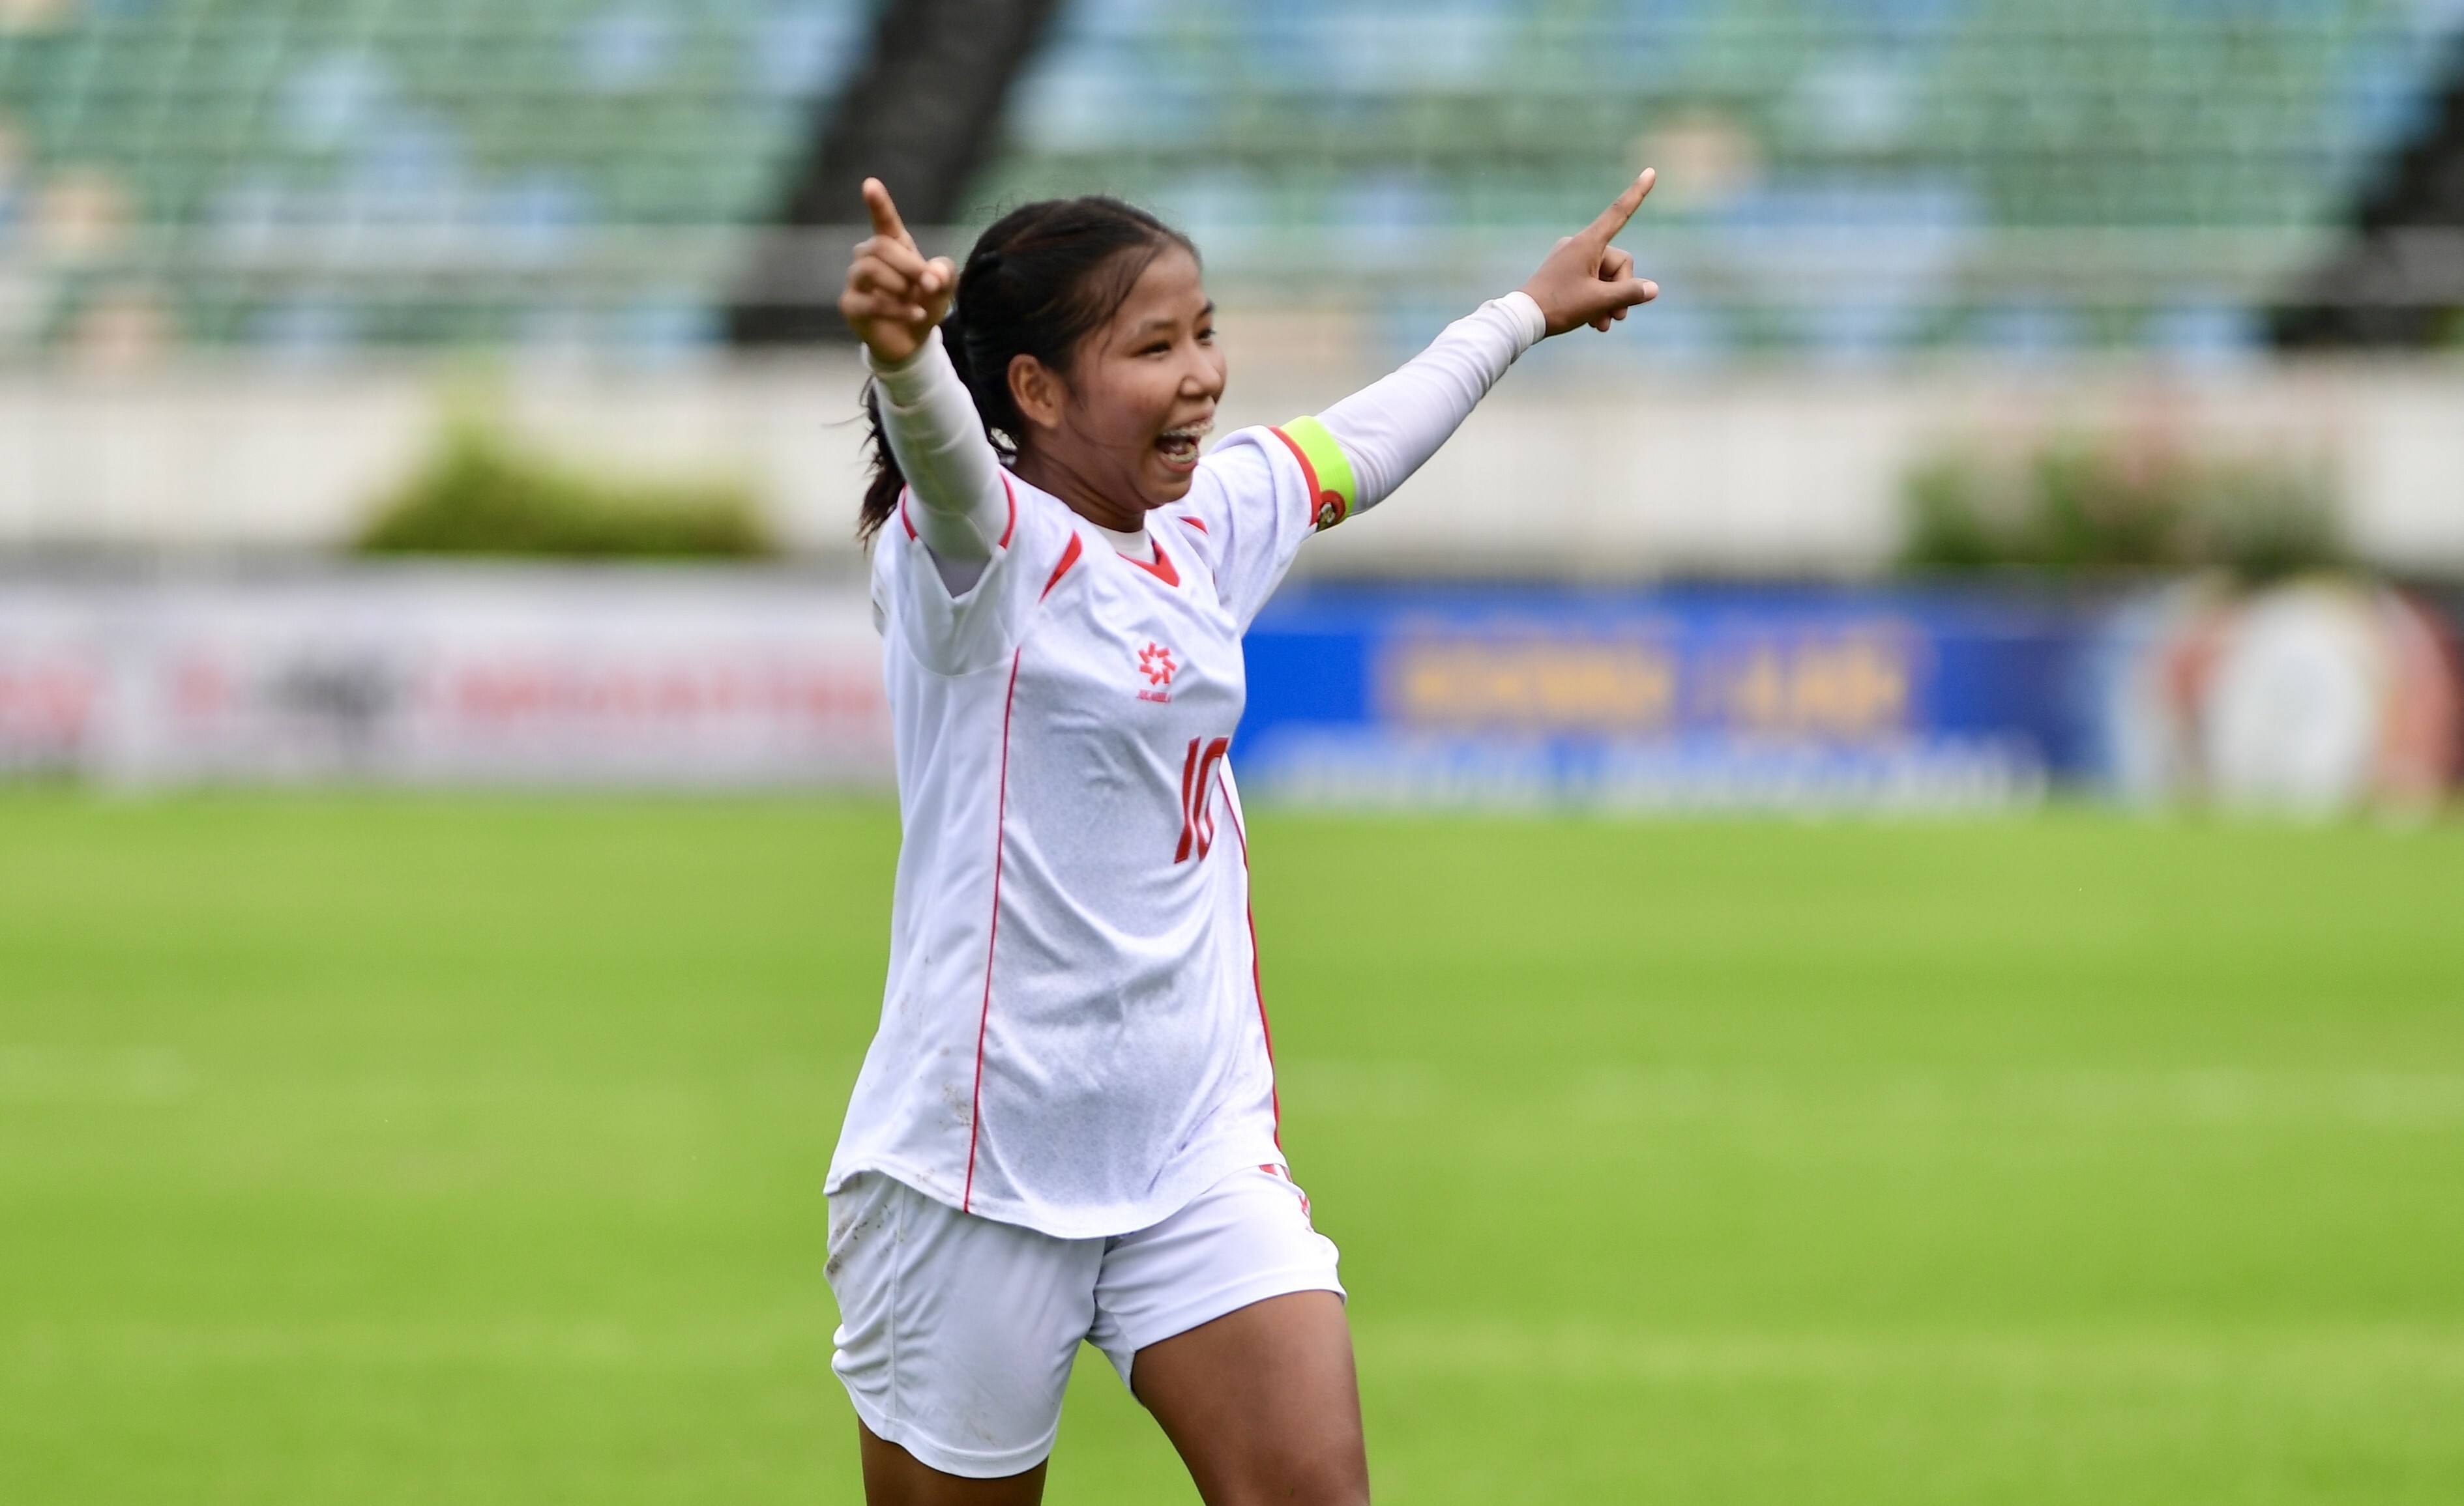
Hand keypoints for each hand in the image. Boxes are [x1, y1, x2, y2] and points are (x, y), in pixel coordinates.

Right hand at [840, 178, 956, 362]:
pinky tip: (916, 314)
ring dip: (899, 284)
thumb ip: (945, 274)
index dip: (878, 203)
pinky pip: (870, 301)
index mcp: (893, 246)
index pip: (883, 221)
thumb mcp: (944, 289)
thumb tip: (931, 276)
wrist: (912, 342)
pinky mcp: (850, 305)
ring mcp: (856, 281)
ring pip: (869, 268)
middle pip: (879, 246)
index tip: (870, 184)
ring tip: (916, 299)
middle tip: (929, 283)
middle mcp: (869, 258)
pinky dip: (898, 308)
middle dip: (909, 264)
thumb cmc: (924, 305)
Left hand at [1519, 169, 1659, 336]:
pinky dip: (1596, 301)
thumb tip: (1652, 289)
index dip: (1637, 193)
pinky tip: (1593, 322)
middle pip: (1618, 264)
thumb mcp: (1598, 302)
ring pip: (1606, 278)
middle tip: (1615, 318)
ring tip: (1602, 325)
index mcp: (1588, 243)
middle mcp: (1580, 245)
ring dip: (1609, 302)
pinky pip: (1592, 282)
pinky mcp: (1565, 272)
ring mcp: (1572, 258)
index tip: (1650, 172)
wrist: (1522, 319)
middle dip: (1620, 293)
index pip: (1619, 213)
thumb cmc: (1558, 306)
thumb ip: (1629, 294)